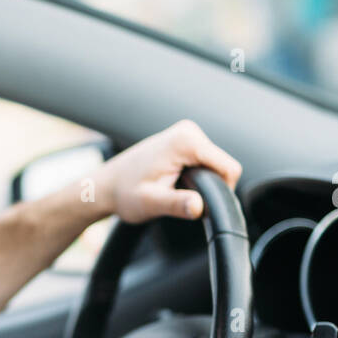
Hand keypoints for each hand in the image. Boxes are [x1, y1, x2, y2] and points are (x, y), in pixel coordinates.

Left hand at [94, 120, 242, 222]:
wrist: (107, 185)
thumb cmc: (124, 193)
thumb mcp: (151, 203)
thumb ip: (176, 204)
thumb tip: (198, 206)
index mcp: (186, 141)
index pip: (229, 168)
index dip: (221, 192)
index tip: (197, 204)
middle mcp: (189, 131)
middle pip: (223, 166)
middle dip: (210, 187)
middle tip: (179, 198)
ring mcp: (187, 134)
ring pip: (216, 166)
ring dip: (202, 183)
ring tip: (174, 190)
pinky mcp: (185, 141)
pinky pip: (205, 163)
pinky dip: (196, 177)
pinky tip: (175, 183)